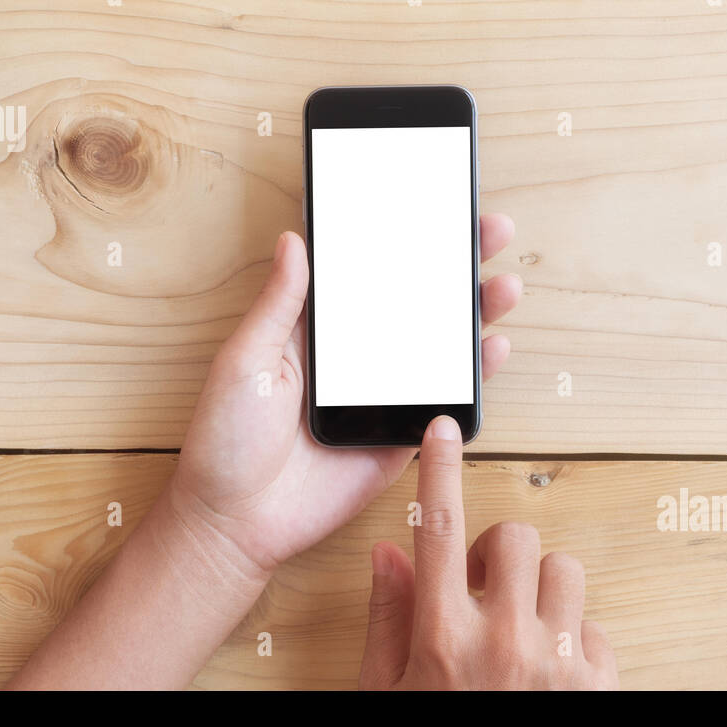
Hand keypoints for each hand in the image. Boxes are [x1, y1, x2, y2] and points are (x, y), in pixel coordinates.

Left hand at [168, 215, 521, 575]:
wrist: (235, 522)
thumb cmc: (224, 439)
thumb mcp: (245, 359)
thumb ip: (280, 303)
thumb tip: (296, 238)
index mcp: (315, 329)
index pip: (367, 270)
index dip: (402, 237)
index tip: (433, 203)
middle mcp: (355, 356)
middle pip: (415, 299)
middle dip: (456, 264)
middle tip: (489, 229)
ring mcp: (381, 395)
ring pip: (439, 345)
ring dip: (476, 313)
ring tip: (502, 284)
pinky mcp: (398, 436)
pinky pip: (444, 400)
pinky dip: (475, 377)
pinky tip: (493, 349)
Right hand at [359, 416, 618, 689]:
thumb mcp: (386, 691)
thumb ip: (387, 619)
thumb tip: (388, 554)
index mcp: (443, 638)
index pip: (438, 528)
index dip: (440, 470)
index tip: (444, 430)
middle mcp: (503, 642)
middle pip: (515, 537)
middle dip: (498, 551)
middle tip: (483, 585)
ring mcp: (555, 662)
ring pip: (563, 570)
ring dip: (540, 590)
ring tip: (520, 626)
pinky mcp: (597, 686)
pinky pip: (594, 626)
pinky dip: (571, 640)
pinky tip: (546, 668)